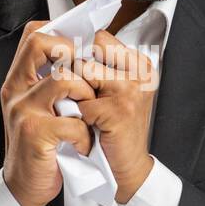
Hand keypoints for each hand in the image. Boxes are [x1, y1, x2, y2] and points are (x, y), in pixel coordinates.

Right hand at [0, 20, 95, 205]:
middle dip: (75, 54)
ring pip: (64, 79)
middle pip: (41, 44)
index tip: (84, 49)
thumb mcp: (42, 109)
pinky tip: (84, 144)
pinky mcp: (34, 134)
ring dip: (87, 95)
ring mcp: (23, 110)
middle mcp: (16, 90)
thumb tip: (88, 58)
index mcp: (18, 81)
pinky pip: (72, 121)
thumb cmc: (40, 149)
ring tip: (90, 115)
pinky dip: (85, 135)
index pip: (34, 35)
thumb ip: (54, 84)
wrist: (24, 188)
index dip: (61, 34)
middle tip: (91, 76)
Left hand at [76, 29, 156, 203]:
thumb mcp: (112, 91)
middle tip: (78, 93)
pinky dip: (80, 116)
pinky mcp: (120, 109)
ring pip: (83, 74)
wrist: (128, 167)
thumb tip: (65, 44)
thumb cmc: (116, 130)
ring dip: (76, 94)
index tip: (70, 67)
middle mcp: (139, 72)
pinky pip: (83, 102)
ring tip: (86, 110)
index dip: (79, 52)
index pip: (100, 38)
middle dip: (75, 72)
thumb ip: (100, 66)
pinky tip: (90, 125)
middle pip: (89, 52)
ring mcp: (131, 89)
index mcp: (139, 63)